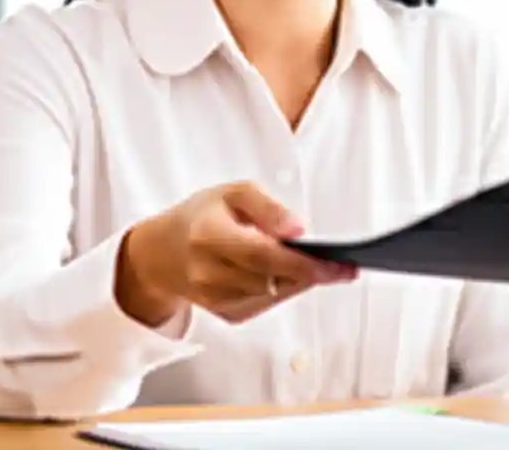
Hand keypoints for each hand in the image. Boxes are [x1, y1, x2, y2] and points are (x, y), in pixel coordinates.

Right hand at [115, 181, 356, 325]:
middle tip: (345, 266)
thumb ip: (267, 206)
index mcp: (208, 236)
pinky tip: (295, 274)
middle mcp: (208, 273)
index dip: (304, 262)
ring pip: (275, 294)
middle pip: (274, 279)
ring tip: (326, 266)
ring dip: (302, 281)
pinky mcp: (226, 315)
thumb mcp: (232, 193)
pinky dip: (286, 288)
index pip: (263, 255)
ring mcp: (215, 300)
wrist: (162, 253)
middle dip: (314, 273)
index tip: (339, 264)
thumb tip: (299, 230)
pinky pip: (269, 303)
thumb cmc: (203, 216)